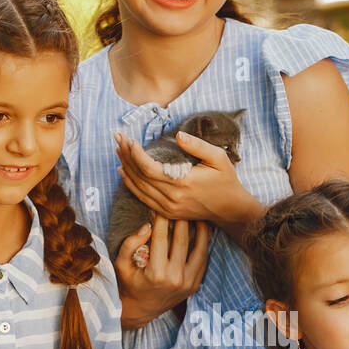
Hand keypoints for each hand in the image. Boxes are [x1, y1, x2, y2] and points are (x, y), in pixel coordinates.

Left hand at [114, 130, 255, 226]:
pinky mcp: (167, 213)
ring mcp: (169, 208)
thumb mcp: (218, 159)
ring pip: (138, 188)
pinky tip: (123, 173)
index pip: (149, 168)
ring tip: (118, 151)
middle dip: (126, 156)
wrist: (230, 210)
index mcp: (183, 183)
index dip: (136, 154)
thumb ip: (198, 146)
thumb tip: (178, 135)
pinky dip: (130, 185)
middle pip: (140, 176)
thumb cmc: (226, 181)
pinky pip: (143, 199)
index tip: (130, 140)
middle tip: (118, 139)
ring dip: (126, 169)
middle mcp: (172, 198)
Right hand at [115, 215, 210, 328]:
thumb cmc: (128, 284)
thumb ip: (130, 244)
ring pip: (199, 250)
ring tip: (198, 215)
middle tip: (182, 205)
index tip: (161, 206)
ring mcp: (187, 283)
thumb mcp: (121, 265)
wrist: (141, 310)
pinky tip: (203, 232)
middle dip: (181, 220)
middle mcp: (174, 278)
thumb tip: (147, 226)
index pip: (160, 237)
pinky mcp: (194, 285)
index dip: (161, 219)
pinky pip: (203, 261)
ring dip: (200, 230)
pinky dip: (204, 245)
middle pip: (181, 240)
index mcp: (155, 273)